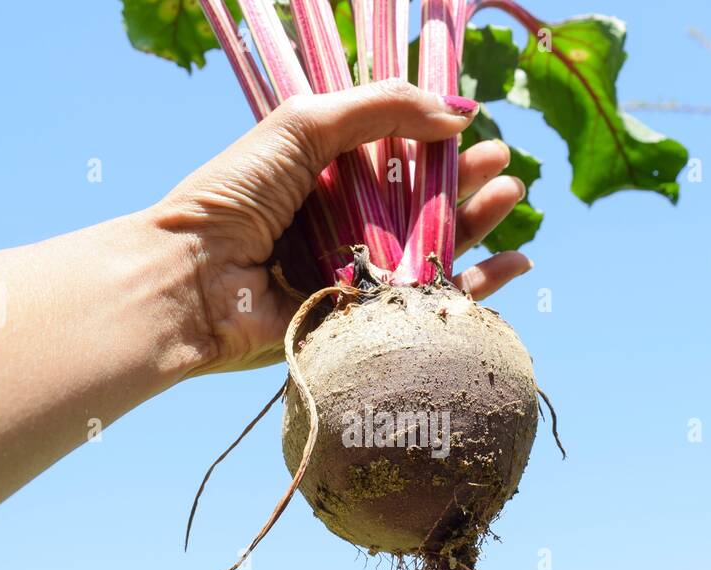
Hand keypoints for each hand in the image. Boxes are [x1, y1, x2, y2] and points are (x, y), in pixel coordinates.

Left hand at [154, 79, 533, 375]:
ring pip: (431, 250)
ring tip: (510, 195)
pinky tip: (517, 264)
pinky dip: (477, 286)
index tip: (473, 126)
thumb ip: (381, 108)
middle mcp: (339, 224)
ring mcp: (353, 274)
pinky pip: (429, 302)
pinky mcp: (363, 320)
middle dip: (463, 182)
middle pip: (418, 202)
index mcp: (321, 176)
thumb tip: (459, 114)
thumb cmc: (235, 196)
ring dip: (476, 224)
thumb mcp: (305, 123)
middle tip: (503, 165)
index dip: (433, 141)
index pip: (390, 155)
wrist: (194, 282)